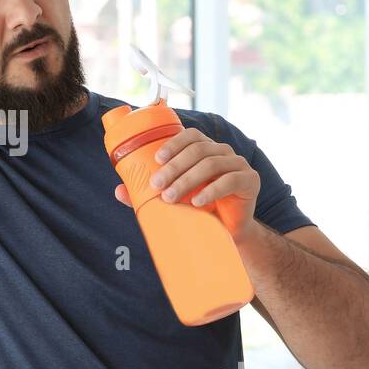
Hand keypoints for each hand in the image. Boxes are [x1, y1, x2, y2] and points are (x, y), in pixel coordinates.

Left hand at [113, 127, 261, 241]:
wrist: (229, 232)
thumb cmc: (200, 210)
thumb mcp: (174, 198)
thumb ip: (149, 193)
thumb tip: (118, 191)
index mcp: (205, 149)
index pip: (191, 136)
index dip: (174, 143)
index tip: (157, 159)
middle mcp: (223, 152)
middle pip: (198, 150)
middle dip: (174, 166)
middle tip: (157, 184)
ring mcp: (238, 164)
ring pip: (211, 164)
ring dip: (188, 179)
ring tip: (171, 196)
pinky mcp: (250, 181)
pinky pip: (230, 180)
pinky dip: (211, 190)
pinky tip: (198, 201)